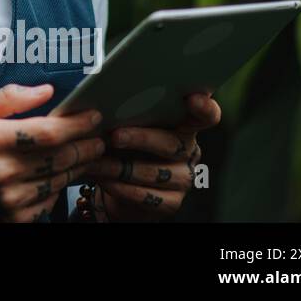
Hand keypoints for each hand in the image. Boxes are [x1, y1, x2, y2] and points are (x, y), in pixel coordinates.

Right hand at [0, 82, 105, 221]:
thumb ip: (9, 98)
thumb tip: (46, 90)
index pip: (50, 132)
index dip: (78, 124)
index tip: (94, 116)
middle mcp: (4, 170)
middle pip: (63, 157)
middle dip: (88, 145)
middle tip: (99, 136)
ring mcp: (11, 198)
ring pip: (61, 179)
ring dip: (80, 165)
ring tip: (87, 153)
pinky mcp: (15, 217)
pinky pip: (50, 200)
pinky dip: (61, 185)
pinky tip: (62, 173)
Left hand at [83, 91, 220, 220]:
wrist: (118, 184)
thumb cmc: (123, 144)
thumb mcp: (126, 124)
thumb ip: (127, 112)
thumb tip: (106, 100)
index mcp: (183, 125)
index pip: (205, 116)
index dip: (205, 108)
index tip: (193, 98)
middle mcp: (188, 151)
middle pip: (172, 143)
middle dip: (141, 138)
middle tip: (115, 136)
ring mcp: (183, 178)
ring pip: (156, 172)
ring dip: (120, 166)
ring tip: (95, 159)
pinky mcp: (171, 202)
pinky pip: (147, 195)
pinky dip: (121, 187)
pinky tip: (103, 179)